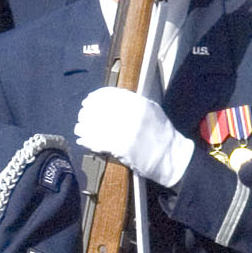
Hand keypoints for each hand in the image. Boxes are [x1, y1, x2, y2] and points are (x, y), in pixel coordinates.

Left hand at [75, 84, 195, 189]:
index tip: (88, 101)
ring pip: (94, 125)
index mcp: (138, 103)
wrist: (172, 157)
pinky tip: (83, 140)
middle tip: (82, 116)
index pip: (108, 94)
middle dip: (86, 113)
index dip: (95, 97)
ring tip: (79, 128)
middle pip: (98, 109)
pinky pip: (97, 141)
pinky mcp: (121, 147)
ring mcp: (125, 130)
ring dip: (83, 127)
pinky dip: (87, 141)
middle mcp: (130, 114)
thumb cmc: (162, 133)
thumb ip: (132, 102)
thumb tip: (108, 98)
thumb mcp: (151, 110)